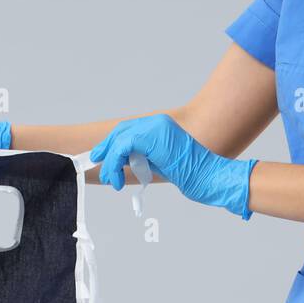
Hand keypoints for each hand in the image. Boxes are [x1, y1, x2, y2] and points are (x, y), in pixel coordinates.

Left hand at [91, 114, 257, 219]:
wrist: (206, 177)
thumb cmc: (189, 175)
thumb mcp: (160, 163)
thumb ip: (143, 157)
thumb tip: (122, 161)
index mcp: (160, 126)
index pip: (129, 129)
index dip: (112, 142)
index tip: (100, 155)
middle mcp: (157, 122)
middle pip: (121, 131)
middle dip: (106, 149)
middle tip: (97, 164)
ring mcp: (156, 128)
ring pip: (120, 140)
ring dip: (110, 162)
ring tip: (110, 179)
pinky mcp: (153, 138)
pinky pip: (123, 147)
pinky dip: (115, 163)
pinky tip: (116, 178)